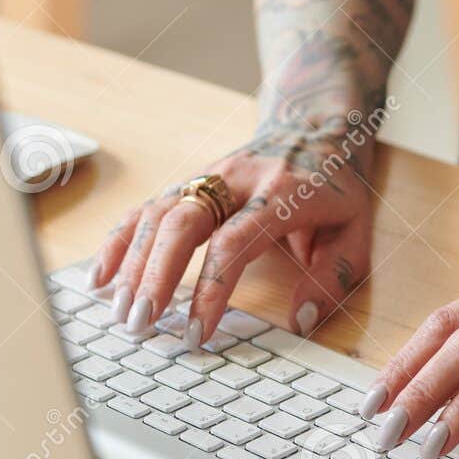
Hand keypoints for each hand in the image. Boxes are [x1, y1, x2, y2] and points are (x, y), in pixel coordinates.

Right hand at [92, 124, 375, 345]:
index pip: (235, 241)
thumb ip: (333, 277)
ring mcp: (207, 177)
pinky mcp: (189, 183)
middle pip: (181, 221)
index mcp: (281, 192)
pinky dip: (120, 243)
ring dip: (133, 265)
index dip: (211, 288)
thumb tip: (300, 320)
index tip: (197, 331)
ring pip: (157, 213)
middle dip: (156, 275)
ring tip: (122, 314)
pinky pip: (146, 210)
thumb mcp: (357, 232)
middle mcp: (236, 179)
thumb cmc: (337, 189)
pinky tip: (101, 279)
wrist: (319, 127)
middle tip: (142, 324)